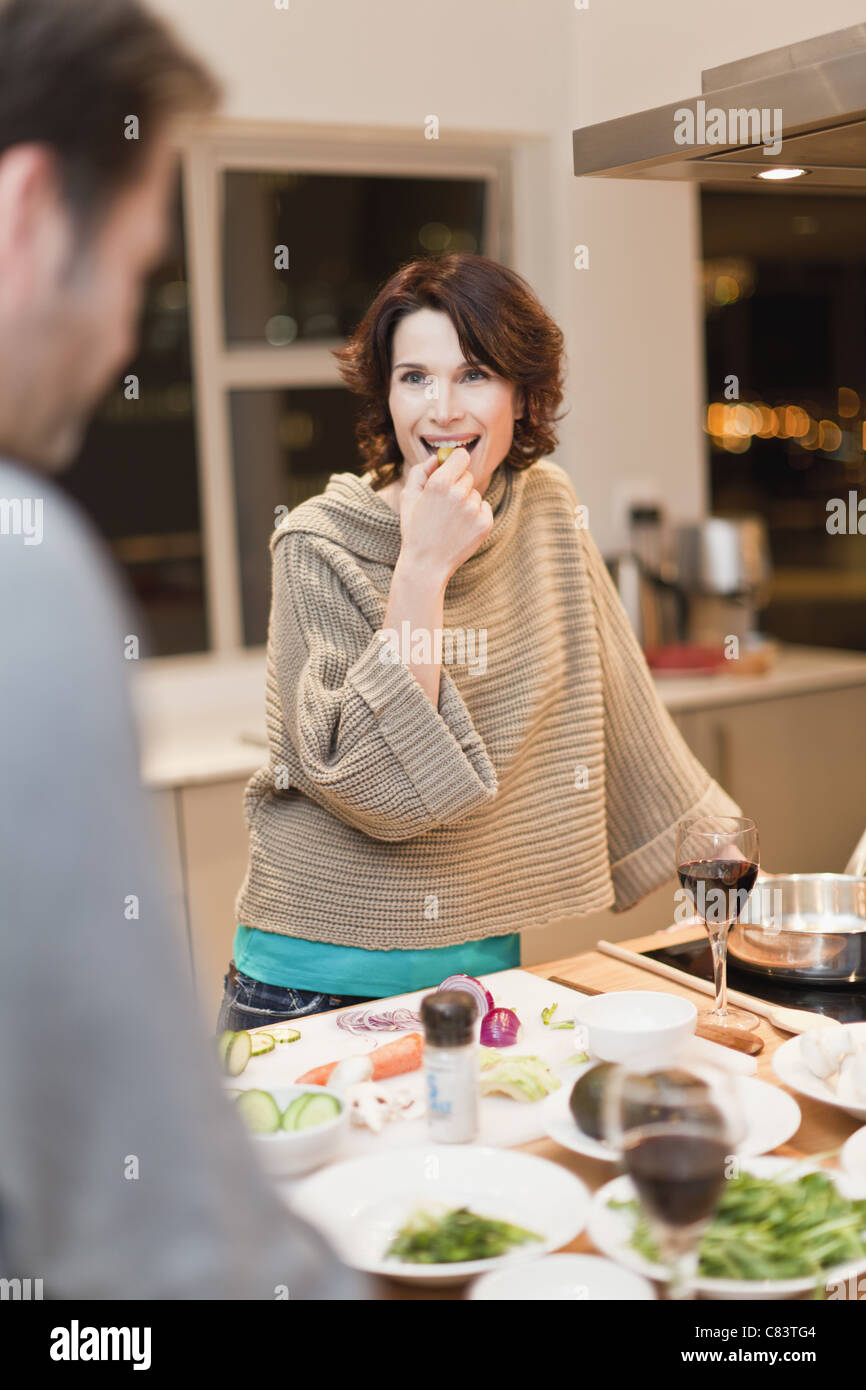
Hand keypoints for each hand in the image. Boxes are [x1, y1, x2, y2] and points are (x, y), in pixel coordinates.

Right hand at [397, 448, 493, 584]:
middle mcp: (459, 494)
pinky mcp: (485, 523)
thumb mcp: (408, 497)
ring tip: (450, 520)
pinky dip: (475, 514)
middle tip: (444, 505)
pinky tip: (461, 527)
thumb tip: (438, 457)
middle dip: (457, 485)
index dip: (456, 461)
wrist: (427, 564)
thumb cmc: (415, 529)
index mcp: (439, 483)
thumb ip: (420, 471)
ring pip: (475, 494)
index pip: (461, 456)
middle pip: (468, 475)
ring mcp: (474, 510)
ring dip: (466, 502)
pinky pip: (484, 507)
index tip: (453, 467)